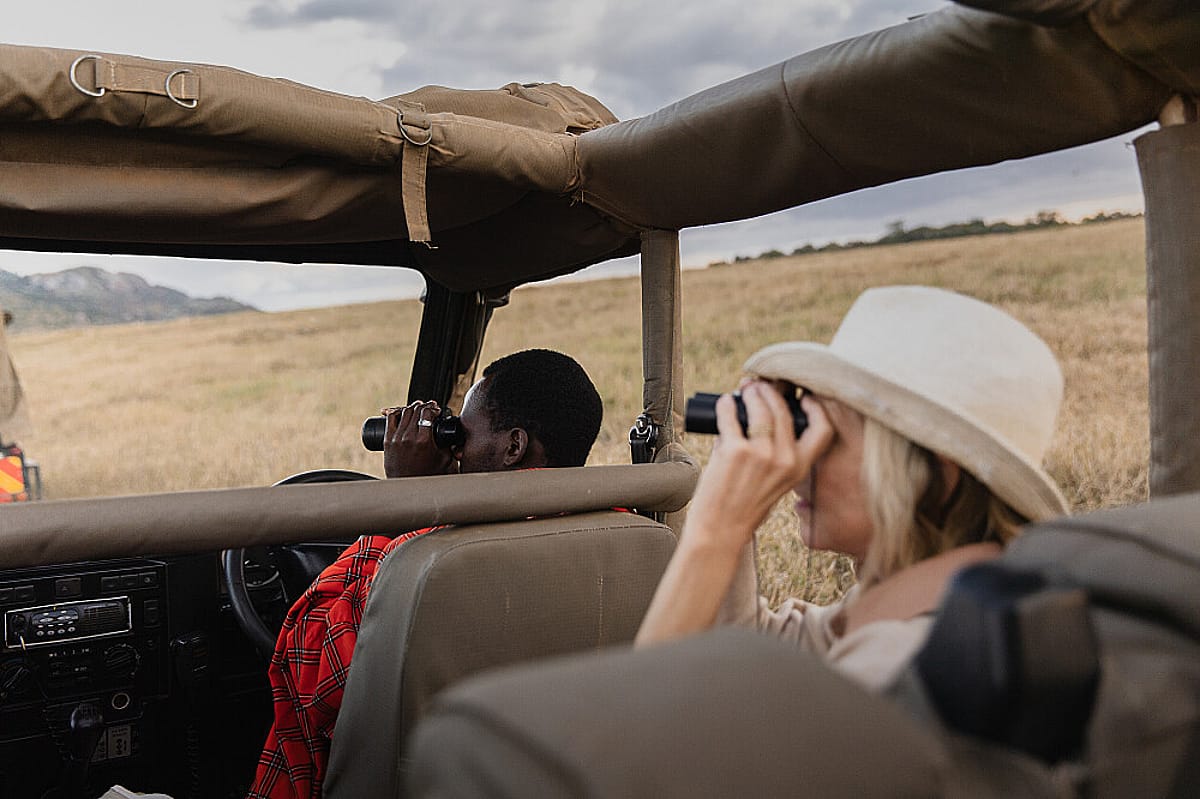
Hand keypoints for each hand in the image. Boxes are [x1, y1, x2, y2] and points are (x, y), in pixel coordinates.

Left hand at [382, 400, 457, 477]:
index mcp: (424, 440)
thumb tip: (452, 434)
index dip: (433, 408)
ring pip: (403, 412)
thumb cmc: (427, 474)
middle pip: (415, 410)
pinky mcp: (388, 441)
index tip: (436, 410)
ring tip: (417, 409)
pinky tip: (401, 412)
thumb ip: (450, 445)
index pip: (427, 413)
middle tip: (428, 408)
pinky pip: (390, 419)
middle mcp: (409, 437)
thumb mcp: (444, 459)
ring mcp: (397, 438)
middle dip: (424, 406)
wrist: (407, 486)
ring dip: (412, 407)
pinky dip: (395, 412)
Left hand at [685, 381, 833, 551]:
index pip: (823, 429)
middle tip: (759, 386)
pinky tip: (724, 403)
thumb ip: (776, 457)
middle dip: (771, 392)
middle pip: (784, 411)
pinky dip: (726, 406)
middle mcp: (785, 460)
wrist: (721, 531)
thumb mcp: (775, 484)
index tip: (802, 396)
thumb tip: (758, 419)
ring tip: (744, 391)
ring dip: (751, 394)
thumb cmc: (743, 509)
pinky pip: (731, 417)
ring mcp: (761, 454)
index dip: (815, 407)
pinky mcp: (735, 451)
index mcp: (799, 468)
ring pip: (760, 409)